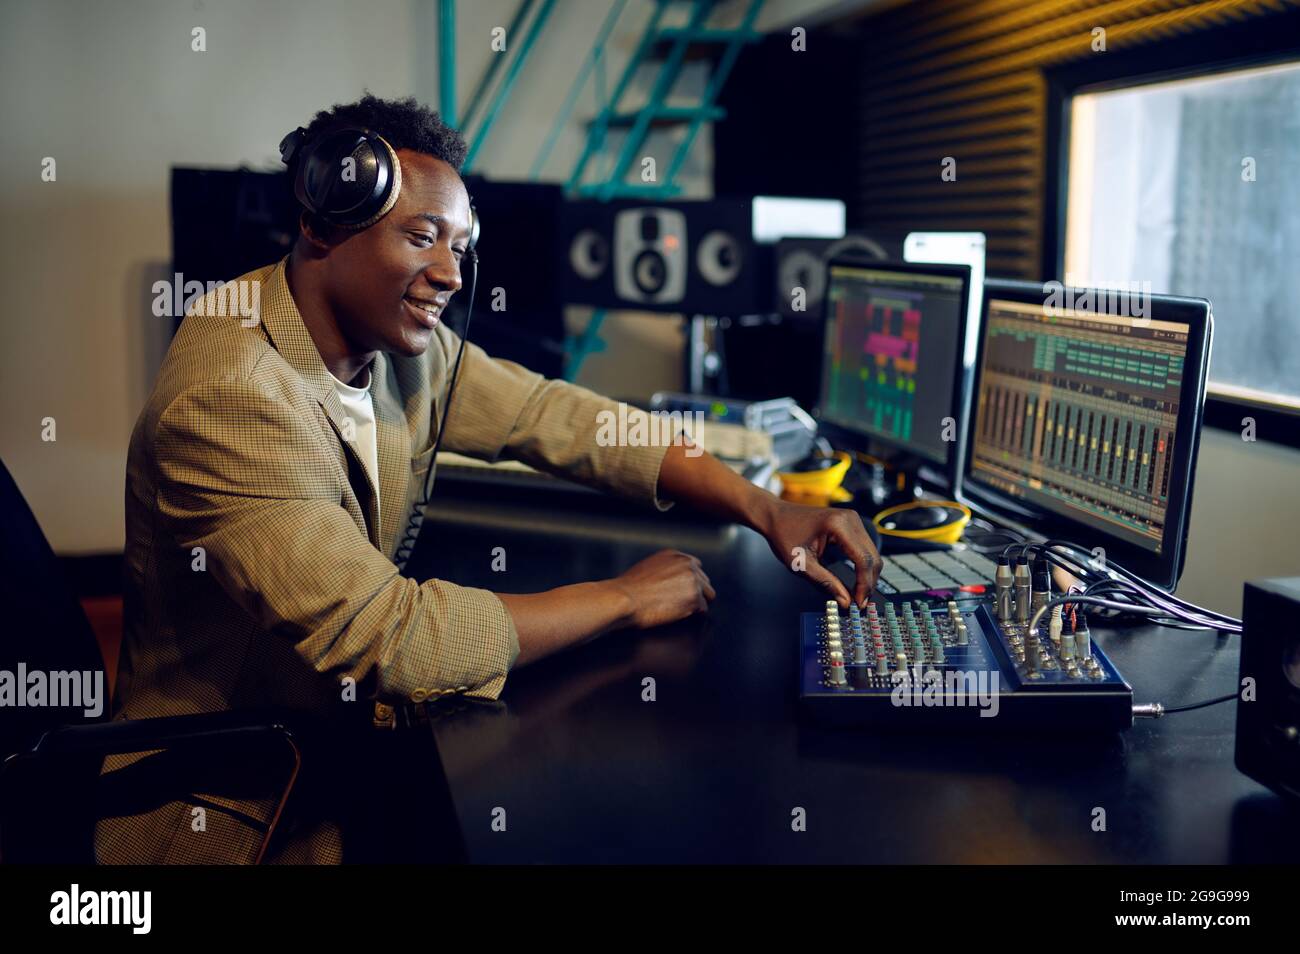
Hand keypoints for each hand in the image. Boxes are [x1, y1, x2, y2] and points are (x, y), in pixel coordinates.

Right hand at [610, 549, 714, 628]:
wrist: (624, 599)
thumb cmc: (628, 588)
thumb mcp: (647, 567)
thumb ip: (666, 569)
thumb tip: (672, 579)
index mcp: (675, 556)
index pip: (695, 566)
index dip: (691, 580)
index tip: (685, 589)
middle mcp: (687, 565)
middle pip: (704, 581)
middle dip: (696, 592)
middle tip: (681, 603)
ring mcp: (693, 581)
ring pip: (708, 595)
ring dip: (698, 603)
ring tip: (681, 610)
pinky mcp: (694, 599)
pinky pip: (703, 610)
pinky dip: (693, 615)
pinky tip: (679, 615)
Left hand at [757, 500, 879, 607]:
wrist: (776, 516)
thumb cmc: (783, 534)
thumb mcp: (802, 564)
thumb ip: (826, 582)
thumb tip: (845, 600)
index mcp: (838, 525)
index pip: (862, 559)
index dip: (864, 584)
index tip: (859, 602)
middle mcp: (850, 519)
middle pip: (872, 556)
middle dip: (869, 582)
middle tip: (860, 602)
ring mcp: (852, 519)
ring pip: (872, 553)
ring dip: (868, 575)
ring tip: (859, 594)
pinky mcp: (850, 524)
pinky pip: (865, 547)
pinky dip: (864, 565)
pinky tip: (858, 580)